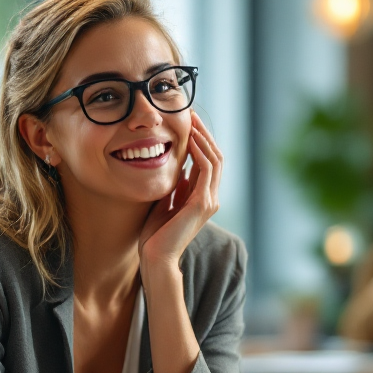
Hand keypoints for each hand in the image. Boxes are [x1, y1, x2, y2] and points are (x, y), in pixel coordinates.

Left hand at [139, 112, 222, 271]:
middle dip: (204, 134)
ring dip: (204, 138)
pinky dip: (200, 152)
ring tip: (192, 121)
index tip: (187, 124)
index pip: (208, 162)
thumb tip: (181, 171)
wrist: (156, 257)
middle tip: (191, 115)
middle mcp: (211, 198)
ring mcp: (209, 201)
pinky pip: (207, 170)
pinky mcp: (202, 204)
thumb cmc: (156, 235)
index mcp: (202, 198)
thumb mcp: (166, 203)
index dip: (200, 141)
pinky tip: (190, 139)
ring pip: (215, 160)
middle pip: (216, 157)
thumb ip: (176, 188)